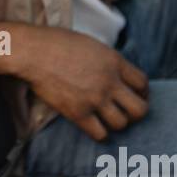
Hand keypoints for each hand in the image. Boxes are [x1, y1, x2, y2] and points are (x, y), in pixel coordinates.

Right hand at [14, 25, 148, 139]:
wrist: (33, 52)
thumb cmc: (57, 43)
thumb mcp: (92, 44)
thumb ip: (108, 61)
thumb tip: (115, 74)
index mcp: (114, 61)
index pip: (143, 83)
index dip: (142, 93)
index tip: (135, 96)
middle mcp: (109, 81)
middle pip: (140, 109)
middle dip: (135, 113)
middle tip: (125, 112)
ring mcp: (94, 99)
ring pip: (121, 124)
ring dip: (116, 123)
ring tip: (107, 119)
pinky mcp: (78, 113)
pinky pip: (100, 134)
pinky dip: (99, 133)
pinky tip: (93, 126)